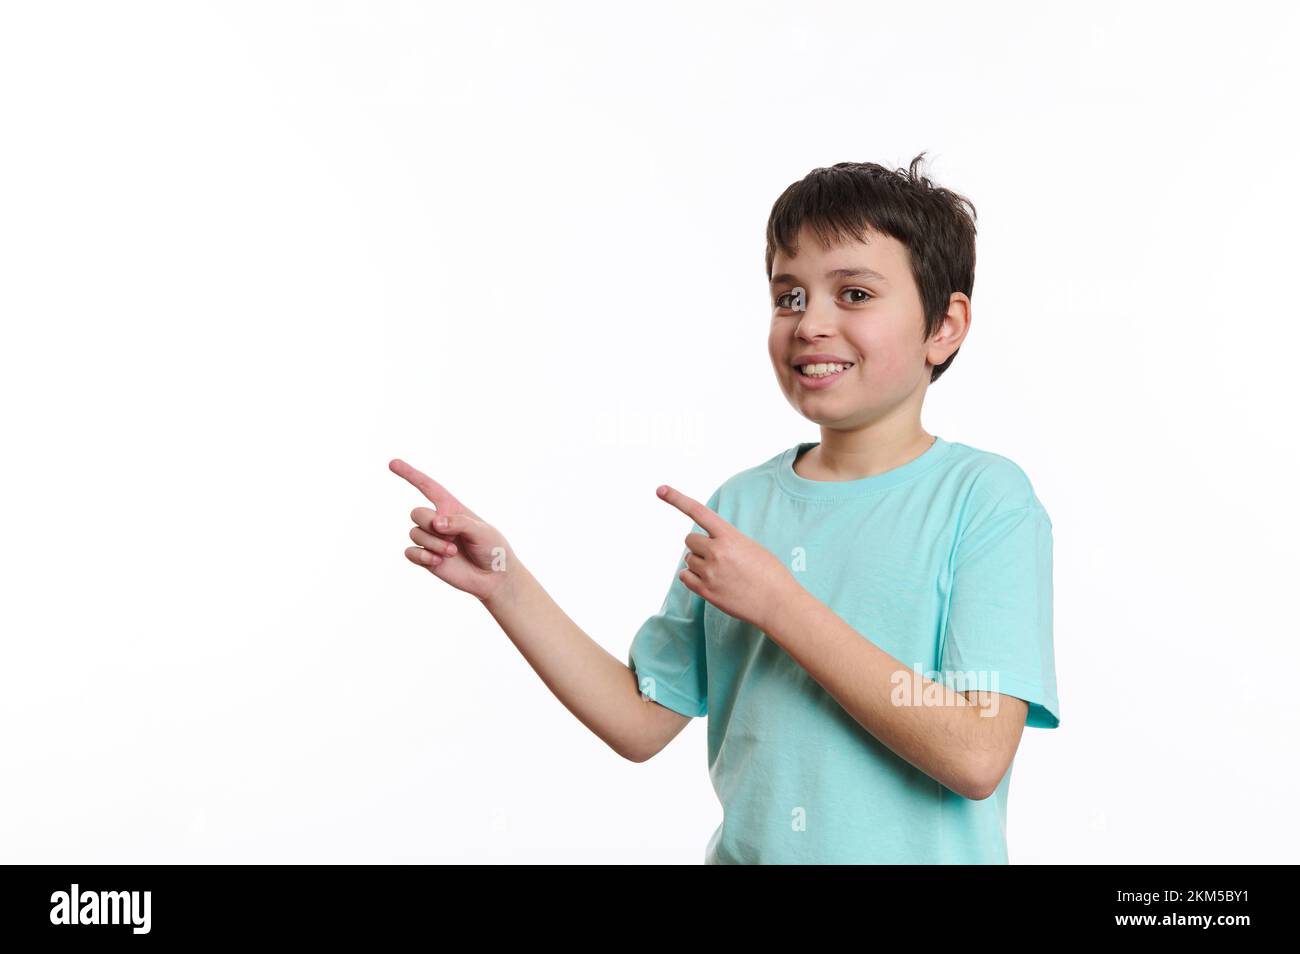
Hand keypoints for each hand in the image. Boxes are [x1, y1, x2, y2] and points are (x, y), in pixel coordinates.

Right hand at [390, 458, 514, 602]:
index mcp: (452, 508)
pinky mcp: (426, 559)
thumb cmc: (492, 548)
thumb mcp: (482, 530)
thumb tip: (436, 523)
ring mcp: (431, 540)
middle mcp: (439, 522)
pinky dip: (422, 556)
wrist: (494, 577)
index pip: (428, 487)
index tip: (392, 463)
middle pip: (416, 512)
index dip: (410, 474)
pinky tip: (437, 562)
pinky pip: (410, 552)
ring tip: (452, 552)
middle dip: (430, 524)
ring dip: (433, 544)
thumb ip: (459, 522)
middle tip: (452, 539)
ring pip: (414, 533)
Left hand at [656, 484, 796, 630]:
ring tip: (721, 572)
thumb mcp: (751, 546)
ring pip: (688, 559)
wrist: (777, 603)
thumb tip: (709, 545)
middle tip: (716, 555)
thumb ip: (728, 541)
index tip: (660, 489)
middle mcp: (716, 552)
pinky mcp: (706, 591)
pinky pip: (685, 577)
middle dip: (699, 546)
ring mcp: (710, 572)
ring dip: (699, 563)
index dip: (677, 499)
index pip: (698, 512)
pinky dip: (692, 577)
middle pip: (689, 540)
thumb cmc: (770, 573)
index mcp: (730, 536)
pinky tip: (710, 581)